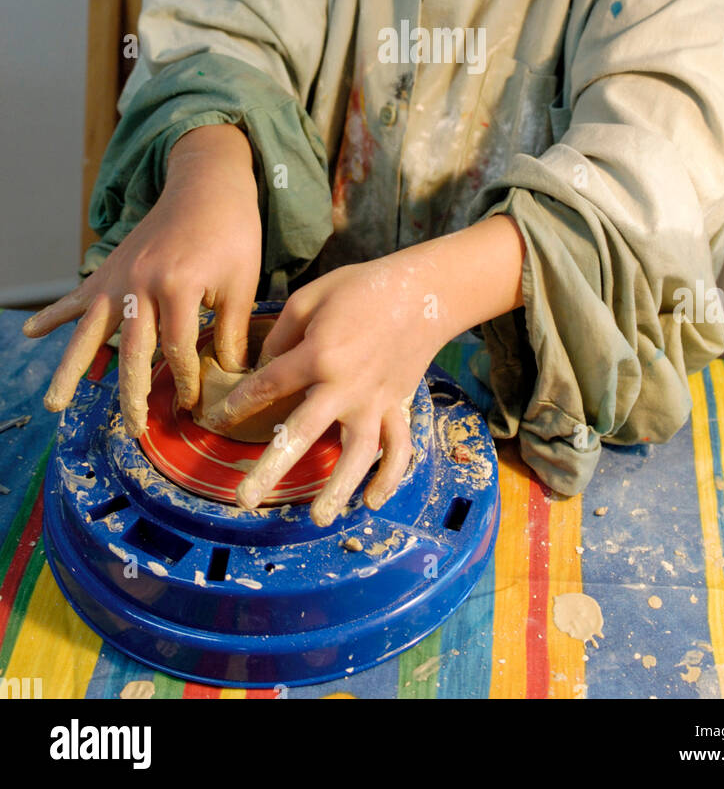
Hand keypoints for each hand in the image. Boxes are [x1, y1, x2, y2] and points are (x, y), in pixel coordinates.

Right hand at [22, 124, 261, 434]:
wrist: (207, 182)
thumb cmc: (232, 230)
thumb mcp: (243, 280)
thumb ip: (234, 330)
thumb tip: (235, 376)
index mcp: (179, 287)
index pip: (178, 350)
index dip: (187, 381)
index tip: (194, 403)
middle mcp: (141, 284)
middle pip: (131, 351)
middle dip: (133, 394)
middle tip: (133, 429)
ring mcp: (120, 277)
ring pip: (91, 332)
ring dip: (72, 369)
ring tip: (56, 403)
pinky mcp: (110, 268)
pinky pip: (78, 296)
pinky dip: (54, 313)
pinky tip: (30, 332)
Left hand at [203, 255, 455, 526]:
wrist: (423, 291)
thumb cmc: (361, 289)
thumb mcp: (310, 297)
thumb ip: (281, 334)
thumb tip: (264, 368)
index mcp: (318, 355)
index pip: (267, 386)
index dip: (238, 405)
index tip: (216, 421)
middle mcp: (345, 386)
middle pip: (302, 433)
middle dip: (271, 468)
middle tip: (244, 500)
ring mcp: (375, 401)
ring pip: (357, 454)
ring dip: (338, 487)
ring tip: (318, 518)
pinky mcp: (398, 406)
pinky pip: (398, 447)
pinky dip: (390, 476)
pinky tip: (372, 500)